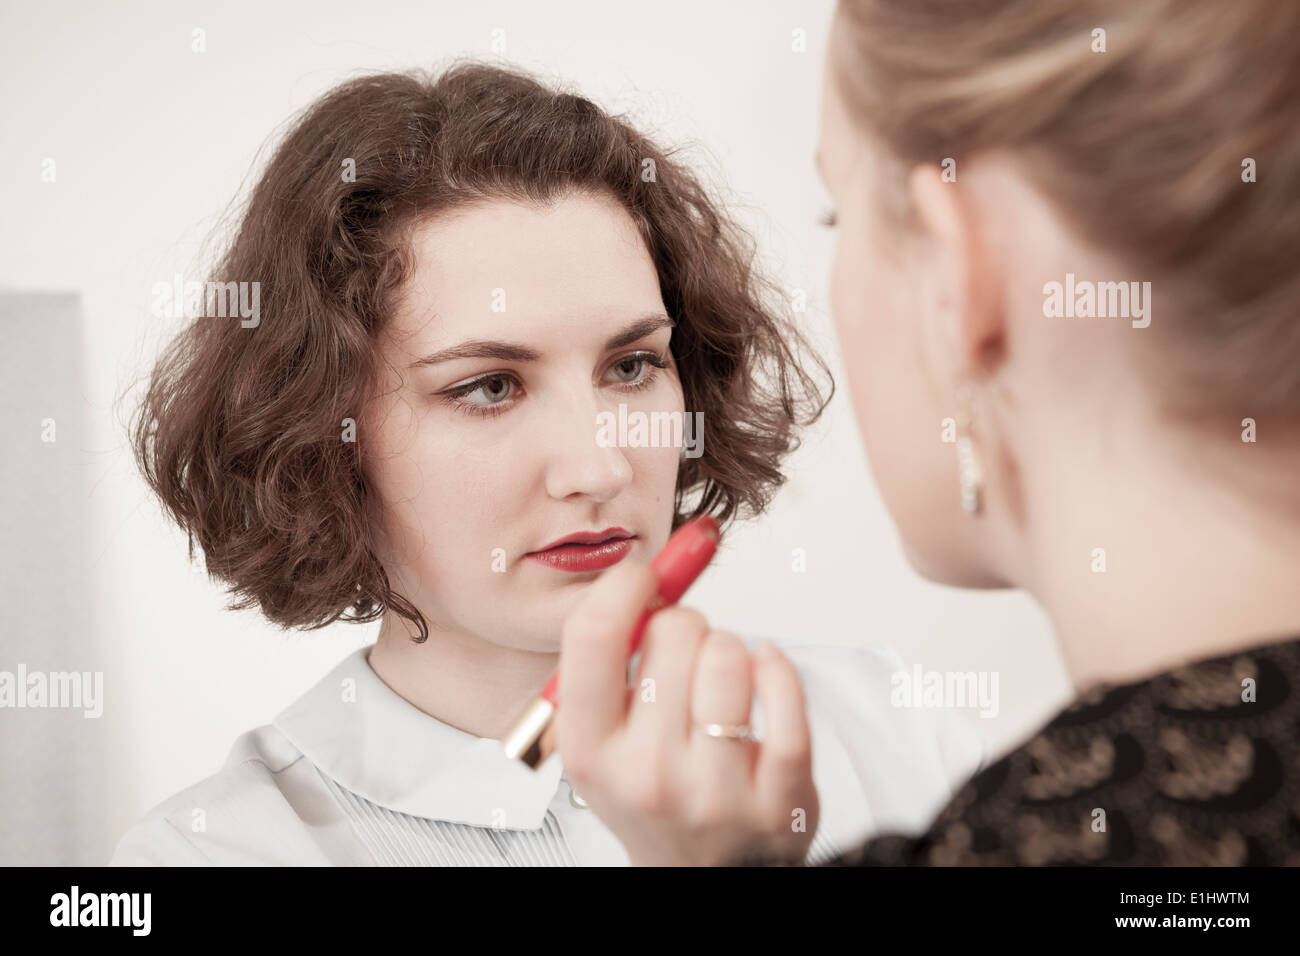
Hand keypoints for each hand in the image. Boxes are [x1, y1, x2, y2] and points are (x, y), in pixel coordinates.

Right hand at [556, 559, 818, 865]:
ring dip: (731, 648)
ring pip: (731, 655)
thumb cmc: (653, 792)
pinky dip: (777, 667)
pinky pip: (785, 692)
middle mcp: (646, 775)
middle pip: (674, 634)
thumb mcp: (603, 739)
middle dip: (686, 625)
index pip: (592, 637)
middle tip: (687, 653)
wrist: (699, 874)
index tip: (642, 577)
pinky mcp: (778, 798)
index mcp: (589, 752)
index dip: (622, 587)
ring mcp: (715, 791)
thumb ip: (611, 660)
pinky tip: (765, 672)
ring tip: (722, 679)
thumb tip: (653, 568)